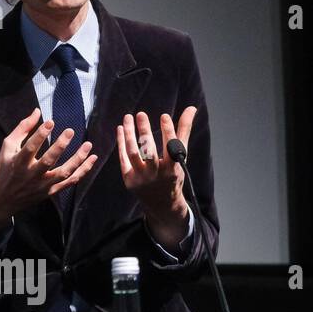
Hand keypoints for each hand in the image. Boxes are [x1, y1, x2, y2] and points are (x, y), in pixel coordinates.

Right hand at [0, 107, 96, 237]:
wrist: (3, 200)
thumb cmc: (4, 169)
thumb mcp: (8, 147)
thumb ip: (22, 129)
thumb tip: (37, 112)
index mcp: (18, 163)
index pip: (30, 147)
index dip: (40, 134)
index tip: (50, 122)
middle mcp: (31, 175)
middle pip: (48, 161)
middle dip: (60, 146)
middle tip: (70, 131)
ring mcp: (42, 185)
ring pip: (63, 173)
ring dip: (78, 159)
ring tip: (88, 145)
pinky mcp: (50, 191)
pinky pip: (70, 182)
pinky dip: (82, 171)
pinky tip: (91, 159)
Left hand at [117, 109, 193, 246]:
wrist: (162, 203)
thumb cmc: (173, 174)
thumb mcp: (181, 156)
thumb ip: (184, 131)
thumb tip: (191, 108)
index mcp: (173, 168)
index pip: (171, 148)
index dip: (168, 132)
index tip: (164, 116)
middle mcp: (157, 173)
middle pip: (148, 151)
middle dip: (144, 132)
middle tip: (141, 114)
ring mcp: (141, 177)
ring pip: (133, 153)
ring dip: (128, 135)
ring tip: (127, 118)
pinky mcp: (129, 179)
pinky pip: (123, 158)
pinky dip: (121, 142)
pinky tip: (121, 128)